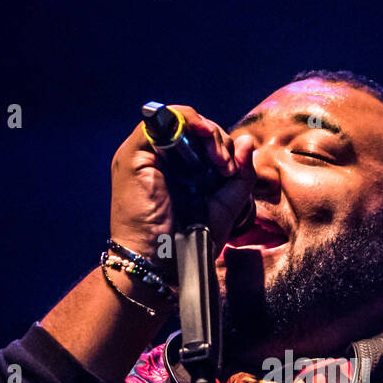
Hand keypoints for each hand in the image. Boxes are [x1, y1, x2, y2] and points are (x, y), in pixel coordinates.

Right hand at [109, 105, 257, 260]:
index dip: (222, 146)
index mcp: (180, 170)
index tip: (231, 170)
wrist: (159, 263)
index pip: (203, 141)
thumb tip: (247, 141)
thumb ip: (240, 175)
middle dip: (219, 142)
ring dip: (209, 134)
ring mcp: (146, 154)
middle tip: (227, 168)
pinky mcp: (135, 153)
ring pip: (182, 120)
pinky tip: (206, 142)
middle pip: (195, 129)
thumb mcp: (225, 205)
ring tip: (219, 163)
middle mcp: (161, 159)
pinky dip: (189, 122)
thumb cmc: (188, 241)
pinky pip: (163, 119)